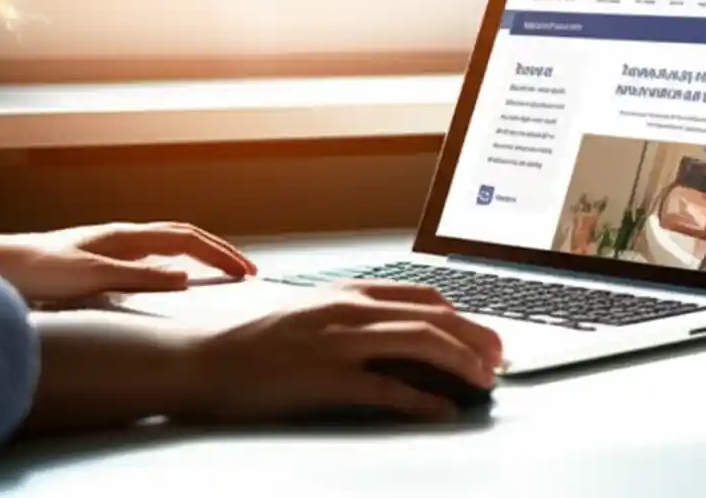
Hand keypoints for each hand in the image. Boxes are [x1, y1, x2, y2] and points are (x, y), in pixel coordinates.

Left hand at [0, 222, 255, 302]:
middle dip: (219, 252)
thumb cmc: (38, 269)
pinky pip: (152, 258)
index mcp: (126, 236)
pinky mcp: (102, 261)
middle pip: (184, 237)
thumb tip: (185, 277)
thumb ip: (139, 277)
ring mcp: (113, 247)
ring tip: (220, 272)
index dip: (221, 255)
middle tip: (245, 271)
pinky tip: (174, 279)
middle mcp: (123, 237)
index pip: (187, 240)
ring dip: (200, 255)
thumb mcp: (92, 275)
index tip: (246, 273)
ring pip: (168, 245)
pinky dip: (176, 265)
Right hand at [179, 280, 504, 421]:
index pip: (423, 295)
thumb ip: (354, 317)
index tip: (485, 336)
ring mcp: (339, 343)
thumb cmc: (255, 344)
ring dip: (462, 364)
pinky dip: (424, 402)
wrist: (204, 361)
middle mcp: (349, 310)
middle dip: (477, 339)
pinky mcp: (326, 379)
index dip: (463, 316)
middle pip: (433, 317)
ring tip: (485, 382)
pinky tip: (444, 413)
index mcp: (347, 293)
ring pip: (421, 343)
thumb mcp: (311, 314)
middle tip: (501, 361)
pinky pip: (388, 389)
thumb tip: (400, 334)